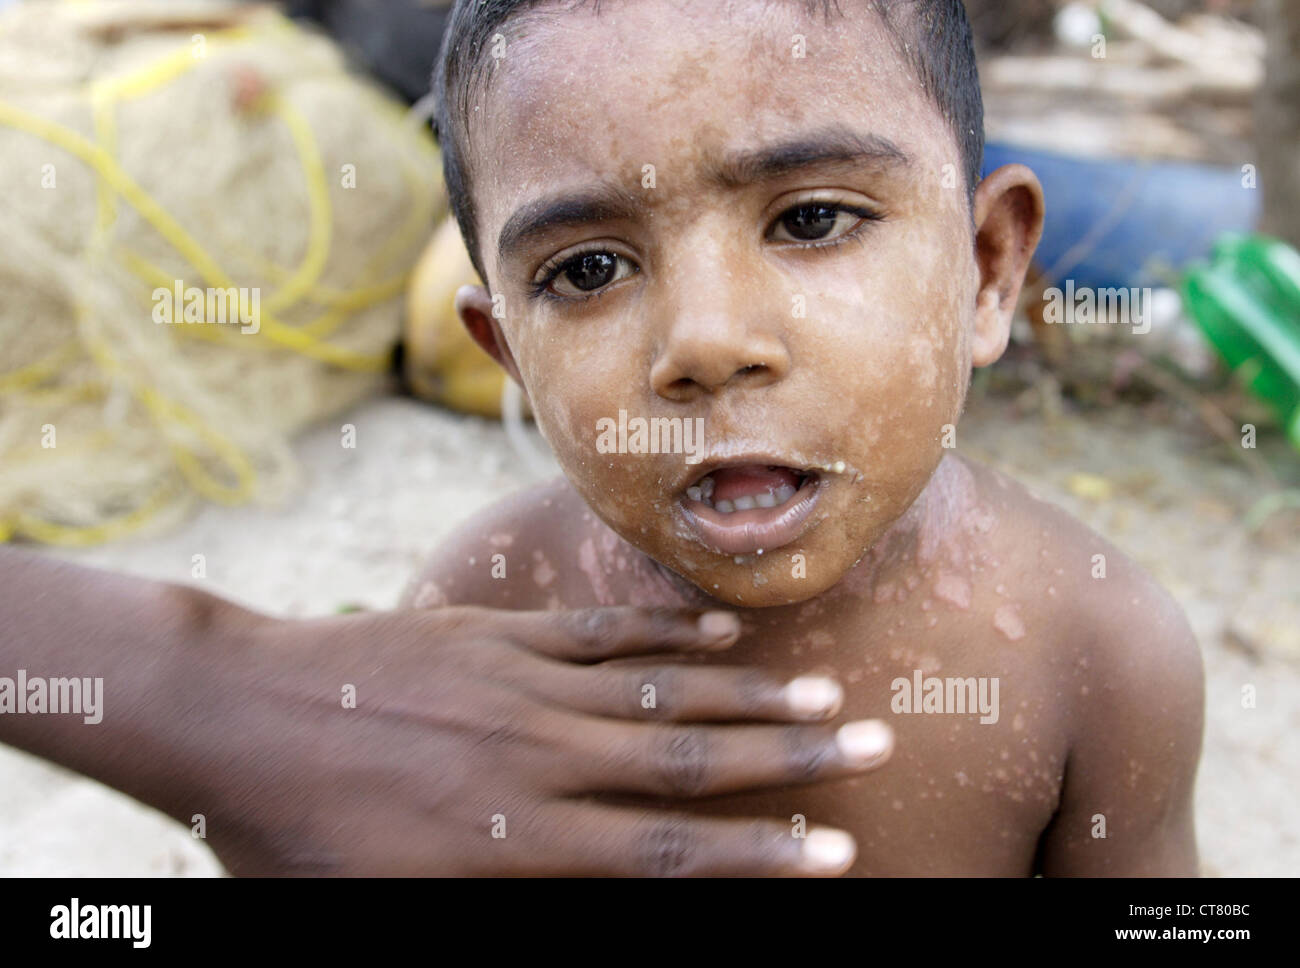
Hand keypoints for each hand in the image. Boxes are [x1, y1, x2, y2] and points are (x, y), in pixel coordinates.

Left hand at [192, 605, 892, 874]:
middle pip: (689, 760)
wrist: (230, 712)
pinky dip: (663, 635)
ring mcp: (521, 685)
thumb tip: (582, 902)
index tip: (834, 848)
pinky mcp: (495, 635)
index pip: (666, 852)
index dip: (759, 853)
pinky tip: (717, 633)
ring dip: (747, 691)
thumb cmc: (293, 836)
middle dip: (790, 759)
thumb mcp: (384, 912)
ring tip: (823, 691)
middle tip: (873, 744)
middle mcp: (539, 758)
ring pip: (658, 690)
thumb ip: (489, 914)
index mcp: (516, 842)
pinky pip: (596, 634)